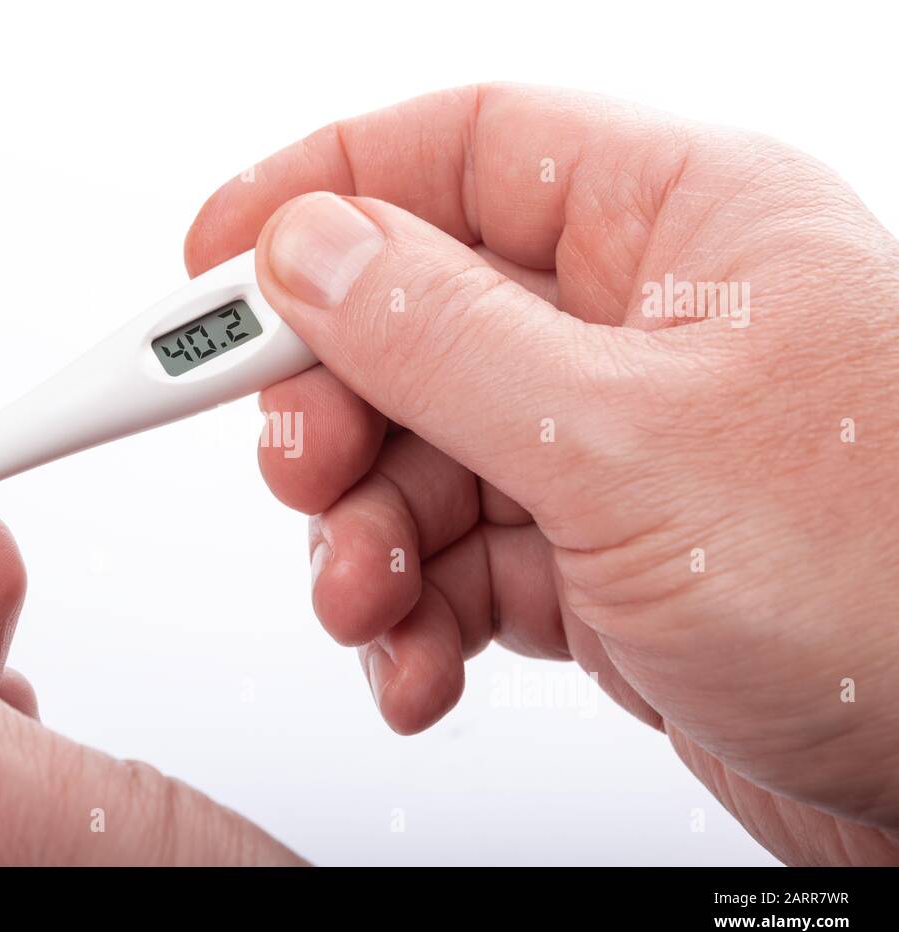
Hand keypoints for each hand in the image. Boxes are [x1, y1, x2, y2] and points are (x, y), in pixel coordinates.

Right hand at [186, 83, 898, 864]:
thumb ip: (443, 340)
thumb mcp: (627, 445)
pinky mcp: (603, 561)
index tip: (214, 258)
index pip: (461, 153)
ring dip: (366, 539)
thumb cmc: (897, 591)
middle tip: (296, 473)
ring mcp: (617, 450)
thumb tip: (304, 253)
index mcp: (681, 228)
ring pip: (424, 457)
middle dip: (336, 410)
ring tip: (365, 605)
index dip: (322, 190)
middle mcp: (644, 327)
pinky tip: (418, 665)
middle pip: (416, 318)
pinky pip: (464, 560)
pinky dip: (421, 617)